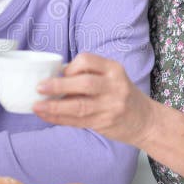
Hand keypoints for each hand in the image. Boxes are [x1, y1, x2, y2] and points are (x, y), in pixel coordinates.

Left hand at [32, 52, 152, 144]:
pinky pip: (77, 121)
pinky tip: (46, 115)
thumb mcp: (112, 77)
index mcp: (114, 69)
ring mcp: (110, 107)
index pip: (87, 60)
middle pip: (84, 83)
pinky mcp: (104, 123)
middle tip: (39, 87)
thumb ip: (88, 74)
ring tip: (37, 106)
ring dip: (54, 106)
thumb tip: (53, 76)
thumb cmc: (121, 95)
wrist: (146, 121)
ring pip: (79, 106)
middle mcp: (114, 86)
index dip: (70, 66)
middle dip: (59, 86)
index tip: (60, 72)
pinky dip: (59, 118)